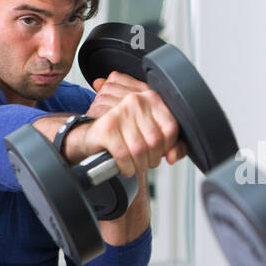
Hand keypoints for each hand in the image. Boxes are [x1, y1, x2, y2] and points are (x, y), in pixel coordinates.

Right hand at [63, 87, 182, 177]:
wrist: (93, 136)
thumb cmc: (125, 136)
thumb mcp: (153, 137)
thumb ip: (173, 146)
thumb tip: (173, 157)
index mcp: (151, 99)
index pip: (171, 128)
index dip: (168, 147)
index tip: (159, 153)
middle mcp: (136, 101)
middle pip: (155, 141)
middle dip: (152, 160)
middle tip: (145, 162)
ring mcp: (119, 113)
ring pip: (139, 150)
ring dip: (138, 166)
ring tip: (134, 165)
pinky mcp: (106, 128)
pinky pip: (124, 155)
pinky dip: (126, 167)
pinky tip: (124, 166)